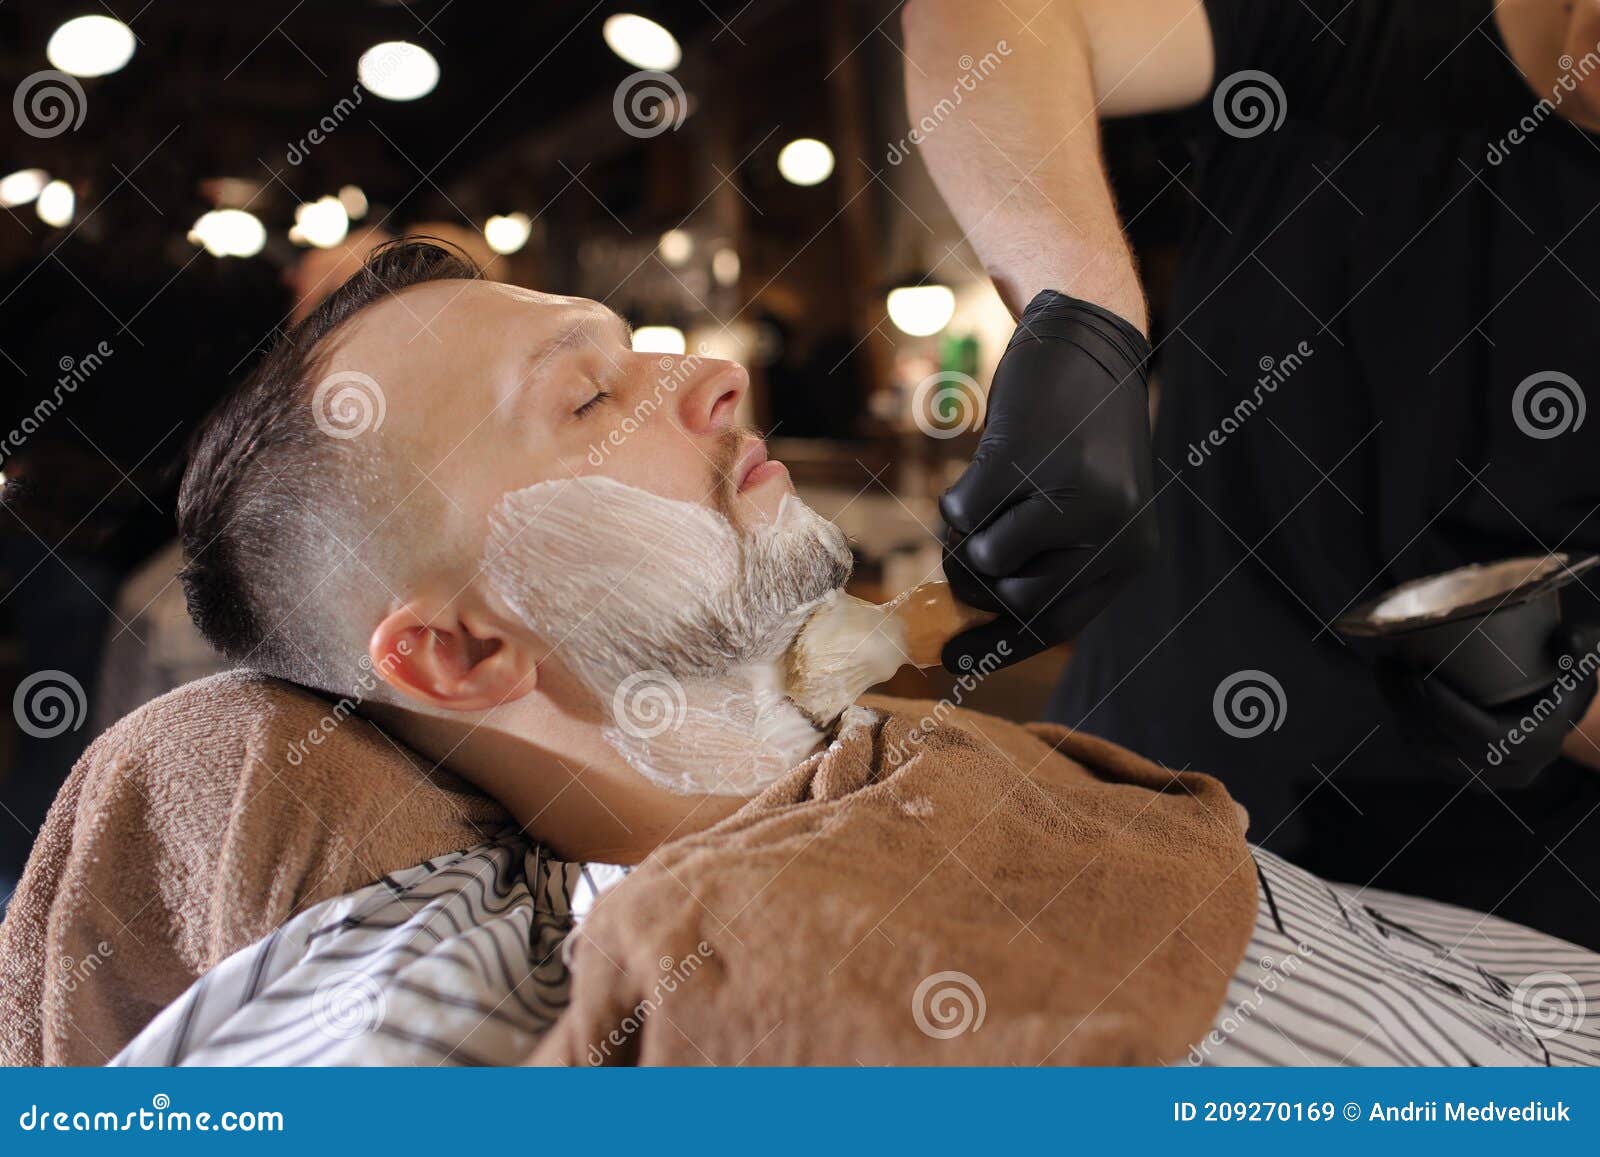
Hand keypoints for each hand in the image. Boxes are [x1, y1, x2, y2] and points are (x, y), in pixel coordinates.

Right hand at [940, 290, 1157, 671]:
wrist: (1086, 343)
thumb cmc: (1077, 434)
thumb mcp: (1087, 507)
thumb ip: (1051, 561)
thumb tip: (975, 629)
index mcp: (1130, 552)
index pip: (1056, 623)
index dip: (999, 647)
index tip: (953, 661)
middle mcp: (1110, 531)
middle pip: (1012, 600)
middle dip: (973, 581)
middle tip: (963, 546)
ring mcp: (1070, 496)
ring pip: (982, 559)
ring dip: (964, 533)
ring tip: (984, 494)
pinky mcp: (1026, 460)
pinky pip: (962, 512)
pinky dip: (959, 495)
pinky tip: (987, 463)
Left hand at [1378, 627, 1599, 789]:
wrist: (1560, 718)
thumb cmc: (1565, 683)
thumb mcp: (1579, 667)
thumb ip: (1579, 649)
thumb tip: (1567, 640)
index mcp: (1536, 745)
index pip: (1479, 735)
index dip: (1444, 708)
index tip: (1418, 673)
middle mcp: (1510, 770)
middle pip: (1444, 745)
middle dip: (1410, 705)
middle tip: (1391, 665)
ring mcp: (1485, 779)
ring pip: (1427, 752)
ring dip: (1399, 712)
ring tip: (1386, 673)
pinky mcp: (1464, 776)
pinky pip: (1423, 755)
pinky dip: (1403, 724)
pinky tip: (1392, 692)